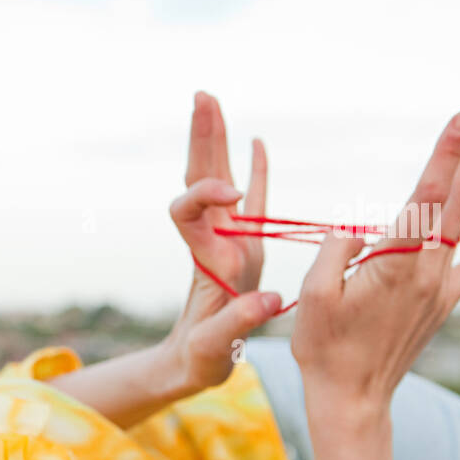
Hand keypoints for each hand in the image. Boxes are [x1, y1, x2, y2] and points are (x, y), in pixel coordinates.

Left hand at [167, 91, 279, 390]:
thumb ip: (239, 323)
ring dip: (217, 141)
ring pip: (220, 181)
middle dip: (202, 138)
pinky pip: (253, 199)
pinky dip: (254, 170)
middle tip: (202, 96)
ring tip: (213, 101)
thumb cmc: (201, 360)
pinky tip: (256, 141)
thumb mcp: (215, 349)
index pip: (190, 212)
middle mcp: (213, 241)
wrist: (193, 363)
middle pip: (199, 179)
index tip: (231, 191)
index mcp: (205, 259)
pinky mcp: (244, 246)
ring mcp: (229, 240)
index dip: (204, 194)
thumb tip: (270, 299)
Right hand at [291, 109, 459, 413]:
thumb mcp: (314, 295)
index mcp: (395, 264)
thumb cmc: (324, 349)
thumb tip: (360, 228)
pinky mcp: (438, 305)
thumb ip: (336, 250)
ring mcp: (437, 289)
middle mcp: (425, 271)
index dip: (445, 155)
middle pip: (456, 201)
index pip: (427, 196)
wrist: (351, 398)